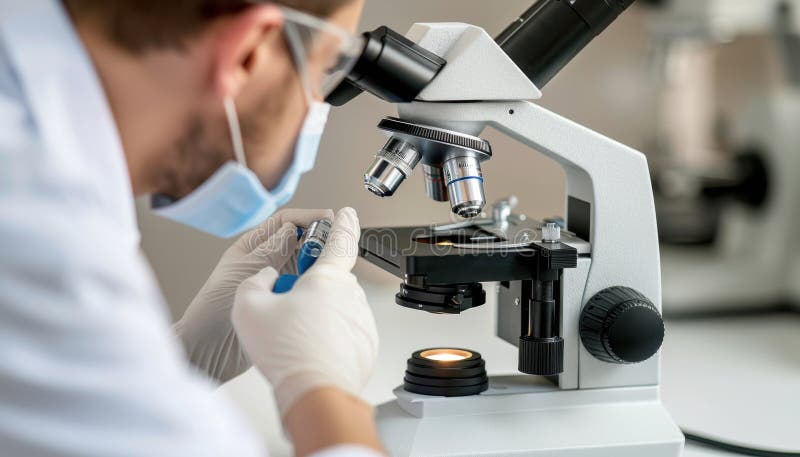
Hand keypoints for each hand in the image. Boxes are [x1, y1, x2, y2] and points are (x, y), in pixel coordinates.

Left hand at [173, 208, 333, 383]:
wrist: (209, 349)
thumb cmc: (214, 309)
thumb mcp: (243, 272)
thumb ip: (270, 250)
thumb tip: (293, 227)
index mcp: (254, 245)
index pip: (286, 221)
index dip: (308, 217)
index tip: (329, 218)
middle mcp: (270, 260)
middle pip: (302, 240)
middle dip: (320, 239)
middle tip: (338, 243)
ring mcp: (280, 281)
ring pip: (309, 264)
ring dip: (321, 262)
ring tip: (335, 264)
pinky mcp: (289, 302)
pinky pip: (309, 287)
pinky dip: (319, 284)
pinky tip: (328, 286)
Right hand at [232, 207, 378, 417]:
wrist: (316, 395)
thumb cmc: (287, 352)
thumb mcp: (249, 306)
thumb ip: (255, 280)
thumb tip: (266, 276)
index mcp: (328, 276)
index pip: (341, 237)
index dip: (341, 222)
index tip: (344, 213)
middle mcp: (351, 294)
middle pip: (329, 279)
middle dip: (310, 287)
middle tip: (286, 306)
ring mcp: (362, 320)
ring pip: (336, 307)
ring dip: (318, 314)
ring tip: (294, 338)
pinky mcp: (366, 344)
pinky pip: (345, 331)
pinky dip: (329, 337)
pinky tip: (308, 352)